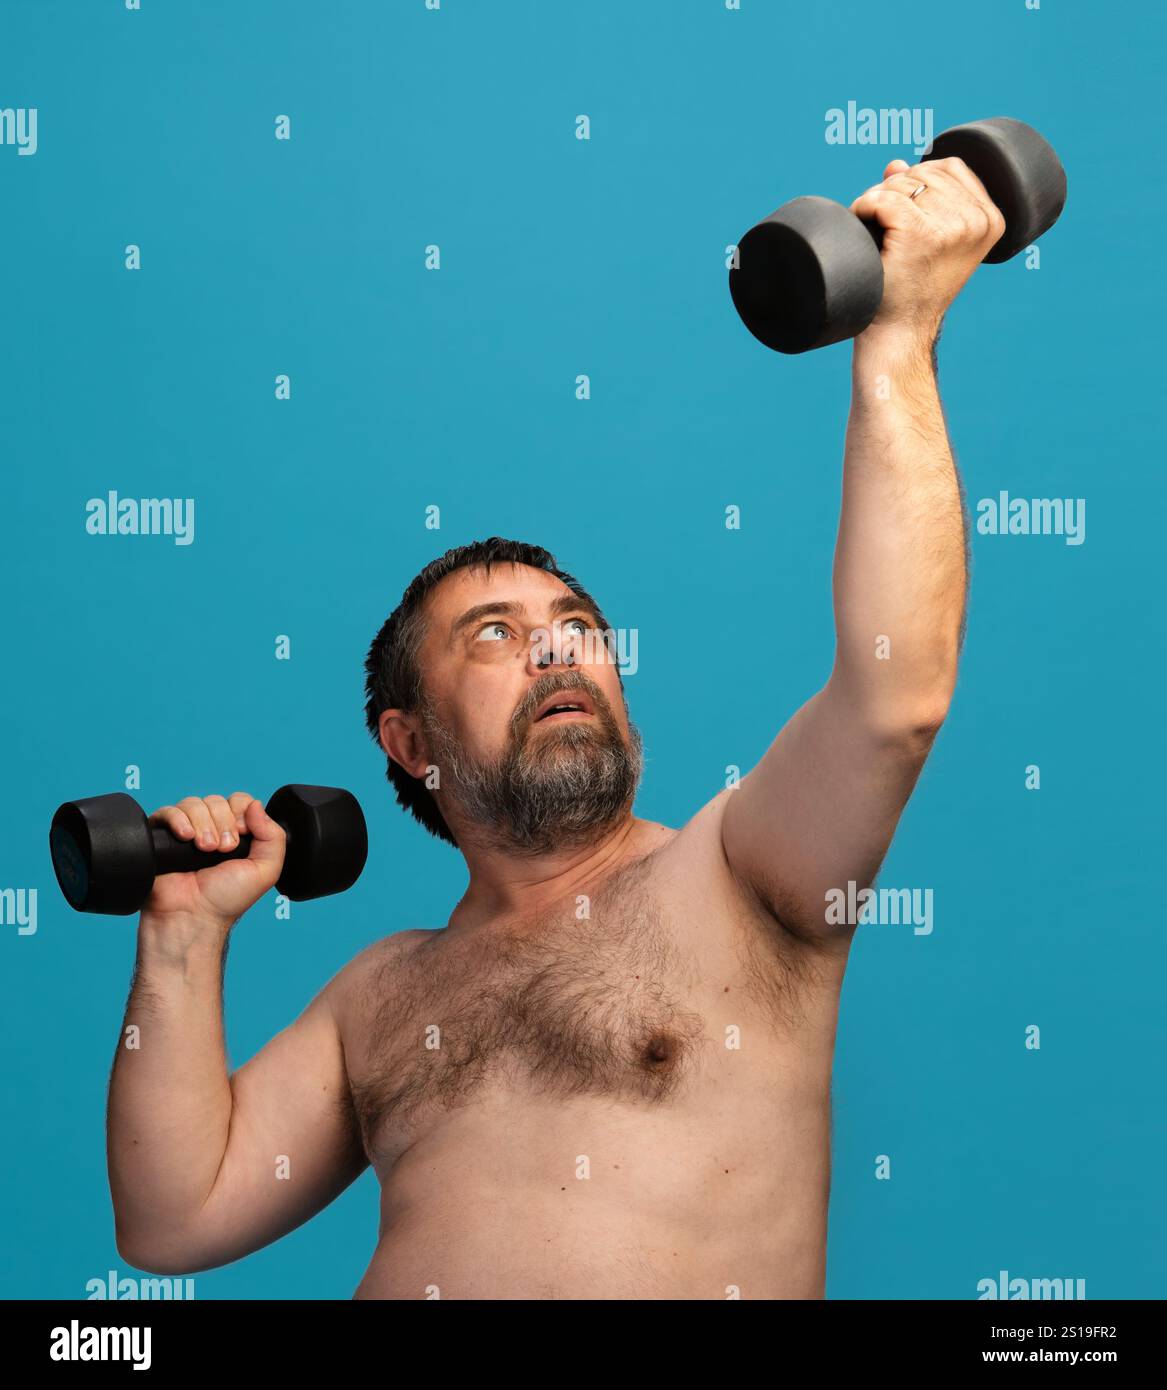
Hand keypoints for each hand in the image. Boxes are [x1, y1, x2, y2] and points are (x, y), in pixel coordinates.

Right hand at [144, 793, 285, 926]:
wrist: (193, 916)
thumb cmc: (226, 899)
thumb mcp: (265, 870)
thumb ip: (274, 837)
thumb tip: (256, 805)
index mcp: (236, 833)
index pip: (240, 801)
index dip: (241, 813)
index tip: (241, 836)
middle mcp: (211, 829)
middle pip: (217, 800)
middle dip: (223, 823)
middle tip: (222, 850)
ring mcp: (186, 831)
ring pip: (194, 803)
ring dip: (203, 824)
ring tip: (204, 849)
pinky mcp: (162, 835)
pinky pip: (168, 811)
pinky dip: (178, 820)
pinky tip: (186, 838)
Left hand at [850, 156, 1006, 345]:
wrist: (900, 330)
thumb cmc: (913, 289)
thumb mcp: (932, 239)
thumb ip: (923, 197)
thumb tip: (896, 164)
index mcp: (991, 219)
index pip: (952, 167)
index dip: (920, 179)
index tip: (906, 210)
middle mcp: (976, 221)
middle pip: (925, 172)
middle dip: (896, 189)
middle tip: (884, 222)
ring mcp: (950, 227)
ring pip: (902, 183)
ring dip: (878, 199)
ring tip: (874, 227)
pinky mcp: (919, 233)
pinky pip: (882, 198)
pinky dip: (864, 207)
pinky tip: (861, 224)